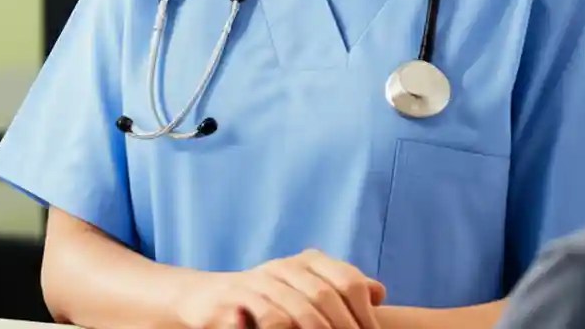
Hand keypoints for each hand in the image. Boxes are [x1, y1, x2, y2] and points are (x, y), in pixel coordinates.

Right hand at [174, 250, 385, 328]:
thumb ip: (338, 289)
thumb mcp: (303, 290)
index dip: (364, 312)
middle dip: (343, 327)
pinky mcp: (232, 302)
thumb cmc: (265, 300)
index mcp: (305, 263)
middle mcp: (282, 268)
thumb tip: (378, 292)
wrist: (206, 299)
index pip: (346, 280)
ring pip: (296, 310)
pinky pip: (266, 317)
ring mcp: (256, 282)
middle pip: (324, 296)